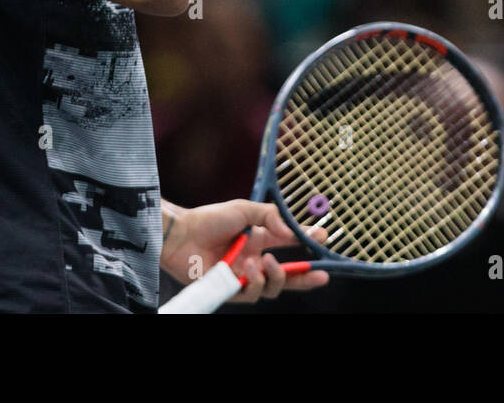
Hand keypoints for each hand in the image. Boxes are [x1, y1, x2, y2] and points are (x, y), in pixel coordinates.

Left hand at [160, 199, 330, 302]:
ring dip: (276, 276)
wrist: (181, 234)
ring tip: (265, 261)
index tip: (322, 239)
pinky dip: (255, 282)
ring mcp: (243, 276)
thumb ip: (271, 217)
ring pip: (272, 288)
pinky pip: (252, 294)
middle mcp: (255, 259)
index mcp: (260, 239)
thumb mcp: (245, 209)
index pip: (290, 244)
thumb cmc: (209, 218)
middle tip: (321, 275)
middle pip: (287, 275)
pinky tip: (249, 268)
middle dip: (306, 277)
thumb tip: (292, 233)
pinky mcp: (230, 290)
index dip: (307, 244)